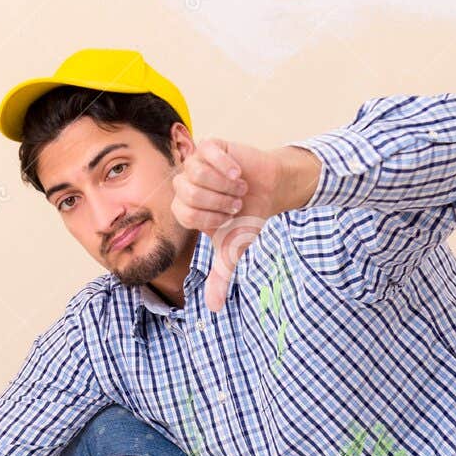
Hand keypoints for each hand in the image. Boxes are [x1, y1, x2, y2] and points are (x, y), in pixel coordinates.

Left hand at [170, 140, 319, 311]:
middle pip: (187, 192)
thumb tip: (214, 309)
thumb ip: (220, 276)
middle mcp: (185, 184)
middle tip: (235, 202)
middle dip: (218, 201)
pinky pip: (207, 151)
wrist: (271, 189)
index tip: (228, 217)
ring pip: (196, 173)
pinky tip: (237, 172)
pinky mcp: (210, 146)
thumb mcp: (233, 250)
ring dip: (224, 185)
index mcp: (184, 208)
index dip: (210, 216)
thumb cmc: (248, 218)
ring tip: (238, 187)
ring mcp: (195, 163)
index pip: (184, 212)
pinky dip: (225, 165)